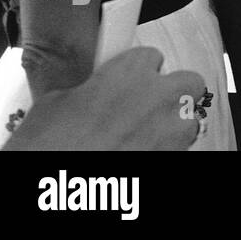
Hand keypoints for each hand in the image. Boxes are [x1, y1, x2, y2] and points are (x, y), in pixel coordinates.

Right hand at [4, 47, 204, 150]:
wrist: (60, 184)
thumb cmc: (50, 146)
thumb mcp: (54, 106)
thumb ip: (84, 91)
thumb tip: (85, 95)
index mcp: (130, 72)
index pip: (151, 55)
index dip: (138, 70)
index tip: (128, 80)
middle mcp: (159, 95)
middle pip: (188, 81)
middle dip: (170, 91)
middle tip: (144, 105)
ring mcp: (172, 129)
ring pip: (189, 117)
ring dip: (171, 123)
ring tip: (140, 135)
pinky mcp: (175, 156)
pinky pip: (181, 147)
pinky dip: (164, 149)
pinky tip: (138, 153)